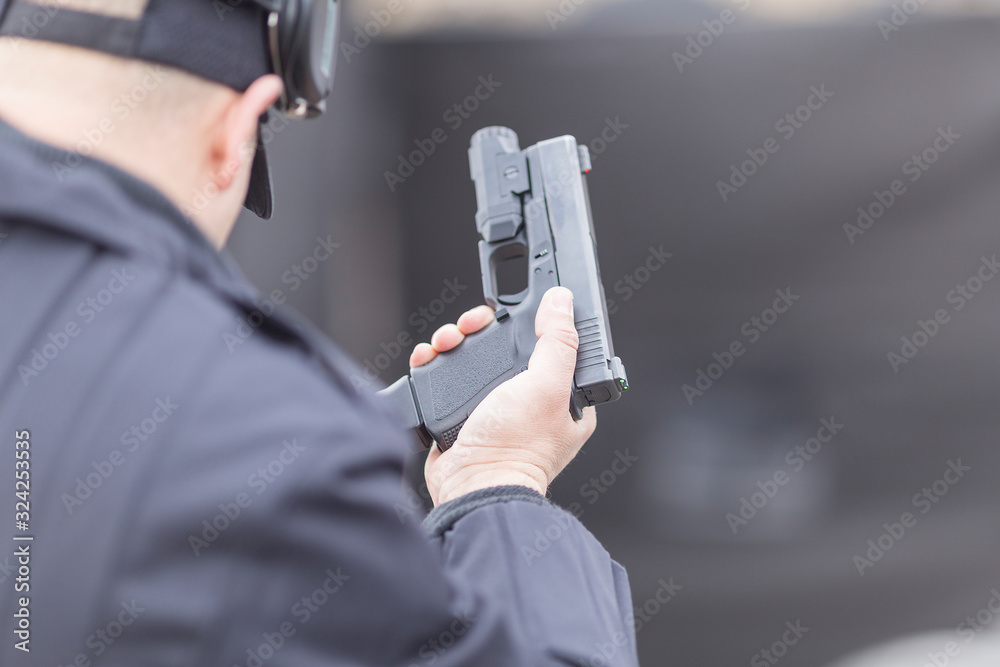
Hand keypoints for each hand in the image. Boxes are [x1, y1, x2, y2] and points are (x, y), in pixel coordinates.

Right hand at [409, 287, 596, 505]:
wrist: (472, 486)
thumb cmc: (516, 448)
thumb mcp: (547, 385)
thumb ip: (558, 340)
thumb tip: (562, 301)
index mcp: (563, 397)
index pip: (551, 344)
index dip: (532, 322)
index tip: (510, 309)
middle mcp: (530, 401)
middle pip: (506, 345)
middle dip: (482, 328)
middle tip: (470, 325)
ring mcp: (495, 408)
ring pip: (474, 357)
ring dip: (455, 341)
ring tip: (445, 342)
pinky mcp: (464, 414)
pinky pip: (448, 377)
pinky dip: (436, 362)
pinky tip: (429, 357)